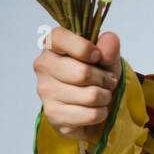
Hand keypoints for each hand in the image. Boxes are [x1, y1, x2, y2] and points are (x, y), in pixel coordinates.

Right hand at [33, 27, 121, 142]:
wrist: (92, 105)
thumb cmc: (96, 76)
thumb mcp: (107, 58)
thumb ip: (109, 47)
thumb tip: (109, 40)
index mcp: (52, 46)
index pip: (59, 38)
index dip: (84, 47)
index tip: (97, 56)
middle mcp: (43, 66)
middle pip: (82, 73)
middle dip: (103, 79)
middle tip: (107, 81)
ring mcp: (46, 91)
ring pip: (90, 96)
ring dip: (105, 97)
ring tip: (101, 95)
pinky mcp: (54, 115)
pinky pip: (91, 115)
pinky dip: (102, 113)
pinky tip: (94, 109)